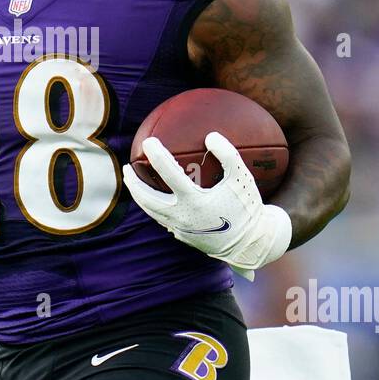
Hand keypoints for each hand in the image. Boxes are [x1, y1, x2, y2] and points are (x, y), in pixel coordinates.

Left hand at [122, 131, 291, 280]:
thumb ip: (228, 155)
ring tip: (133, 183)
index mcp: (194, 201)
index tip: (148, 142)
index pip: (168, 174)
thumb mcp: (242, 178)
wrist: (251, 244)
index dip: (157, 155)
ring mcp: (180, 229)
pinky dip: (154, 207)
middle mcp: (182, 217)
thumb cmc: (247, 207)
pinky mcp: (182, 236)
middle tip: (127, 167)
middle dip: (133, 183)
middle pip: (147, 199)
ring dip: (139, 196)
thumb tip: (210, 135)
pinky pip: (163, 219)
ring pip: (151, 211)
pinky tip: (155, 199)